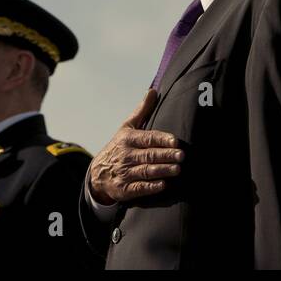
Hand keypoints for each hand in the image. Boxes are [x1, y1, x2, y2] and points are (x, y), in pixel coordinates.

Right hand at [88, 89, 184, 204]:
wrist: (98, 173)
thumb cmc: (119, 147)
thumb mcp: (127, 128)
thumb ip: (142, 111)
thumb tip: (153, 91)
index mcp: (128, 139)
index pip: (147, 138)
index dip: (161, 139)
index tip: (175, 141)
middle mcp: (126, 155)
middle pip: (148, 155)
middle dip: (165, 155)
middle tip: (181, 155)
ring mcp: (124, 173)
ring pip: (145, 171)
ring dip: (162, 170)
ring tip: (177, 169)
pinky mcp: (124, 189)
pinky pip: (138, 188)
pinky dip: (150, 187)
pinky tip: (162, 185)